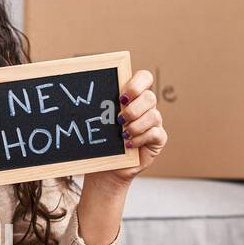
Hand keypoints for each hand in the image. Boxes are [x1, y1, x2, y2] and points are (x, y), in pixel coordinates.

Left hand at [91, 69, 166, 189]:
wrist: (108, 167)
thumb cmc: (104, 141)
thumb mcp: (99, 121)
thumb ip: (101, 105)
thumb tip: (86, 92)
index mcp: (134, 97)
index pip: (144, 78)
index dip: (136, 84)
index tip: (122, 97)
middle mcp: (146, 108)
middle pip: (150, 97)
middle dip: (133, 109)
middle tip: (119, 120)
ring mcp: (154, 123)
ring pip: (154, 115)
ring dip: (136, 126)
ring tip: (123, 134)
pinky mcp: (158, 139)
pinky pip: (155, 133)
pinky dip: (140, 138)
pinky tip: (129, 144)